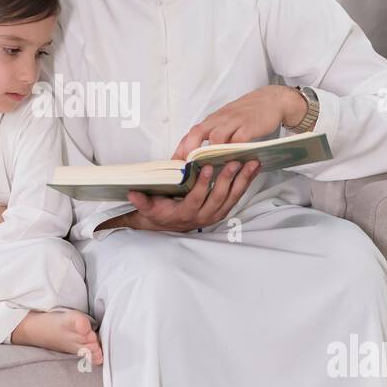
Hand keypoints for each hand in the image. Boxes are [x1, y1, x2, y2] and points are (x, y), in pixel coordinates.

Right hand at [123, 159, 260, 232]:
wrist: (167, 224)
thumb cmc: (159, 212)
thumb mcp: (148, 208)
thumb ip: (142, 201)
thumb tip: (133, 193)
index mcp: (185, 214)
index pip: (196, 199)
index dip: (202, 184)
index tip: (208, 167)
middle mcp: (203, 216)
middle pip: (219, 198)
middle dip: (228, 179)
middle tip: (234, 162)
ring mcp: (215, 214)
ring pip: (232, 198)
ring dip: (242, 180)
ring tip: (251, 164)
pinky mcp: (222, 210)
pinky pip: (237, 197)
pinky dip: (246, 183)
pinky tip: (253, 170)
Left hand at [171, 85, 303, 159]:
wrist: (270, 100)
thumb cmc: (245, 113)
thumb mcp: (224, 121)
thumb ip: (212, 135)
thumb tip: (197, 155)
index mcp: (212, 120)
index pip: (191, 134)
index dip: (181, 149)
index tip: (175, 165)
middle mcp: (219, 120)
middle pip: (198, 133)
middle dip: (190, 151)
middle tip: (186, 168)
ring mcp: (234, 122)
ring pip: (216, 137)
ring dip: (210, 154)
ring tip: (206, 170)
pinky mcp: (249, 126)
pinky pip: (239, 139)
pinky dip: (233, 151)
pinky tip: (231, 162)